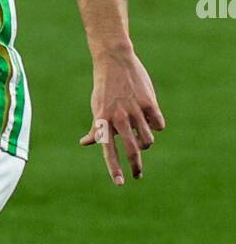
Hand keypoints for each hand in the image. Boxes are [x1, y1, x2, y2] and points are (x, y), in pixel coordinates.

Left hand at [79, 47, 164, 183]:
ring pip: (148, 139)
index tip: (120, 183)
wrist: (115, 60)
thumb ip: (96, 127)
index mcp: (104, 121)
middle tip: (137, 175)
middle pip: (132, 149)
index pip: (108, 150)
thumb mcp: (97, 107)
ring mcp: (135, 110)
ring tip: (142, 138)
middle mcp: (119, 118)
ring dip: (146, 142)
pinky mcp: (149, 103)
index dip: (114, 168)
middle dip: (135, 166)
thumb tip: (85, 143)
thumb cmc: (104, 87)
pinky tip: (151, 120)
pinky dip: (156, 126)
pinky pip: (159, 125)